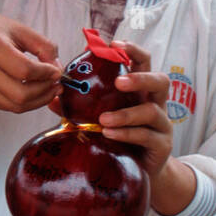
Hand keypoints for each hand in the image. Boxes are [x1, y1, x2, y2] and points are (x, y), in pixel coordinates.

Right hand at [0, 13, 61, 112]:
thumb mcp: (20, 29)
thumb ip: (44, 46)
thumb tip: (57, 70)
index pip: (25, 70)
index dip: (46, 74)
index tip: (56, 71)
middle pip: (20, 94)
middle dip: (45, 92)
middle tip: (56, 84)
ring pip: (16, 105)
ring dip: (39, 101)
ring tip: (49, 89)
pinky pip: (9, 107)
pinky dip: (27, 103)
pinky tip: (35, 92)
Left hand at [96, 40, 195, 214]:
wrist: (141, 172)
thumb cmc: (120, 138)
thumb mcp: (100, 118)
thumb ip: (81, 106)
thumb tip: (53, 95)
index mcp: (141, 91)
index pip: (144, 62)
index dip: (133, 50)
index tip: (115, 43)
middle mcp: (155, 103)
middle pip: (160, 81)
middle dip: (140, 78)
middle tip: (118, 81)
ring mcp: (162, 125)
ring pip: (151, 111)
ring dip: (126, 114)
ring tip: (103, 120)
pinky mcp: (161, 145)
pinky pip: (146, 135)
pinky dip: (127, 133)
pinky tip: (109, 134)